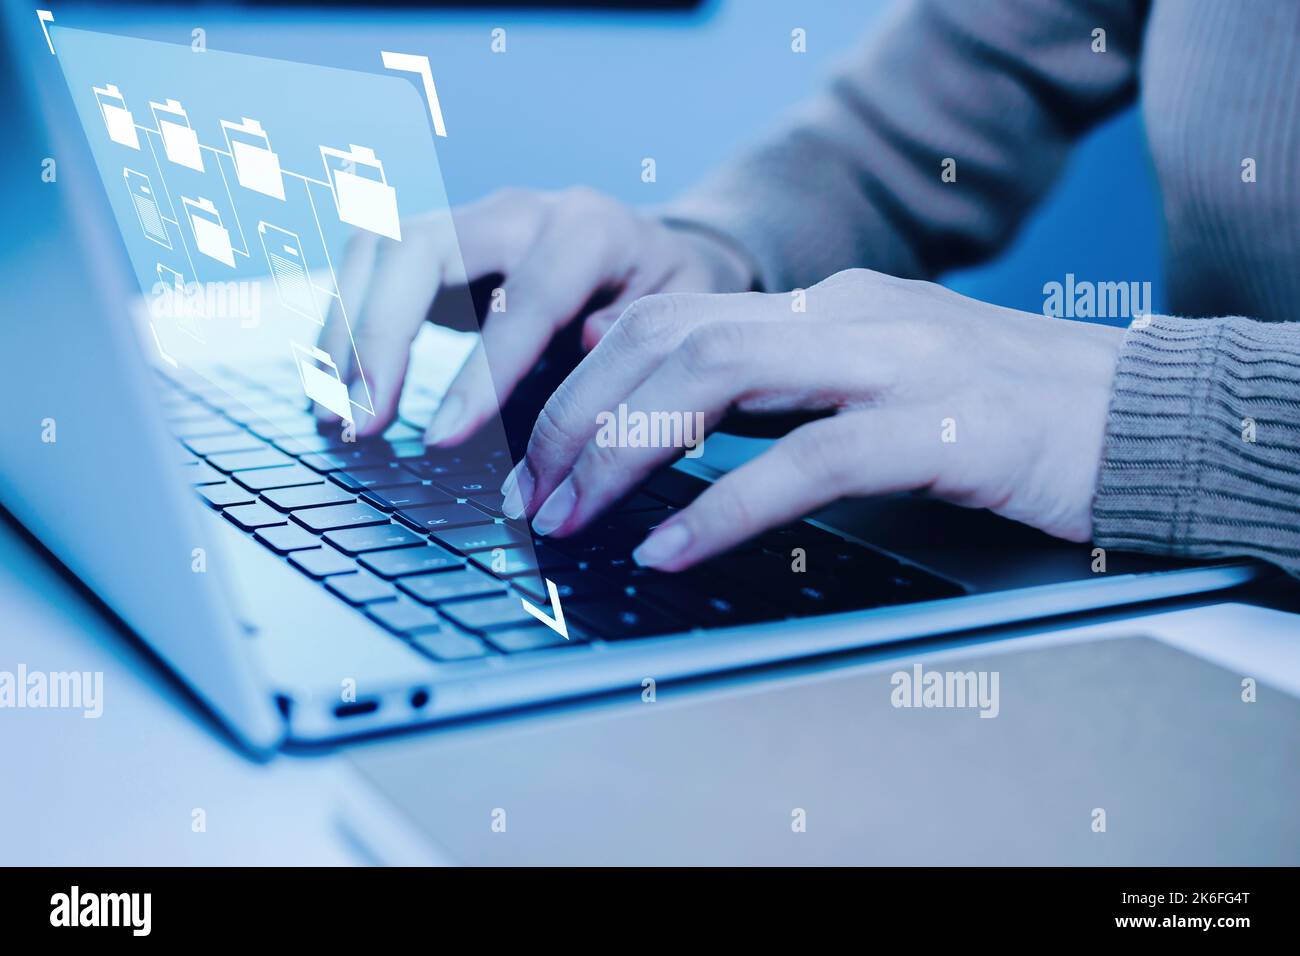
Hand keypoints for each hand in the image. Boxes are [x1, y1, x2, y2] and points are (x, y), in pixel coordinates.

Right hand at [314, 188, 754, 439]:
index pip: (523, 298)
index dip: (479, 370)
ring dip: (345, 331)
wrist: (652, 249)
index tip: (442, 436)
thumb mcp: (682, 311)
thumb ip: (639, 333)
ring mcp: (469, 217)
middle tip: (363, 421)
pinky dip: (344, 325)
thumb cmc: (666, 294)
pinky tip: (336, 386)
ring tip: (335, 413)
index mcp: (588, 229)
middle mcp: (519, 210)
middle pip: (419, 247)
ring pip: (377, 246)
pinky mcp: (437, 240)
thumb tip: (582, 349)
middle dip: (380, 337)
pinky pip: (369, 266)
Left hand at [502, 268, 1124, 570]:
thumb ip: (779, 381)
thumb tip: (662, 396)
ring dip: (627, 450)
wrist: (1141, 419)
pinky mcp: (943, 424)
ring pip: (720, 377)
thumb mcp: (874, 380)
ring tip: (574, 519)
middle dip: (580, 417)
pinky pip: (808, 459)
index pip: (673, 316)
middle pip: (673, 337)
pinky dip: (725, 504)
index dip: (585, 381)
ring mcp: (897, 362)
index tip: (537, 449)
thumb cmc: (1003, 417)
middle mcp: (850, 316)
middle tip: (532, 495)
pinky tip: (673, 548)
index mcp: (829, 305)